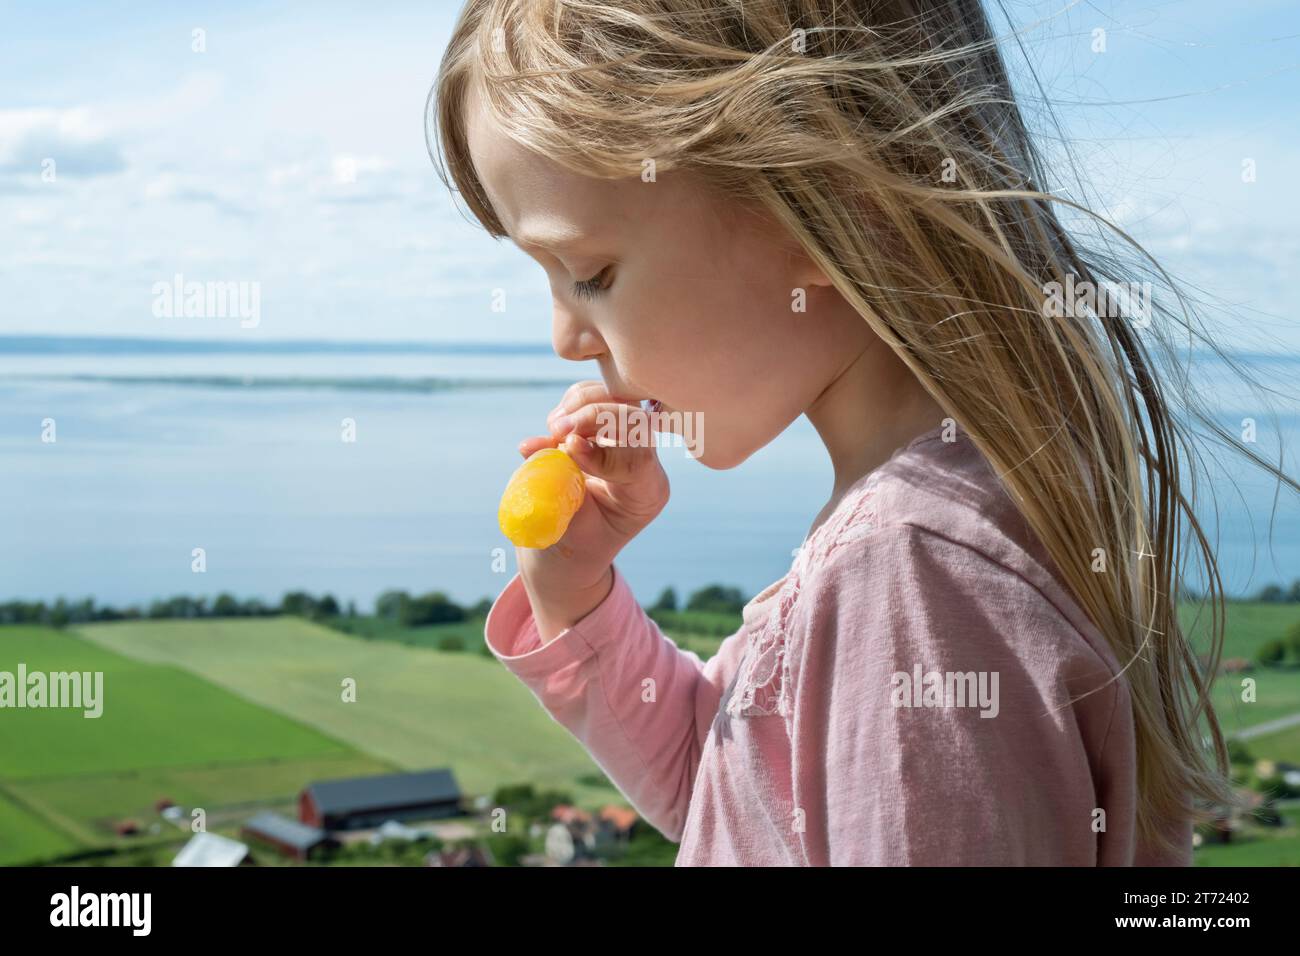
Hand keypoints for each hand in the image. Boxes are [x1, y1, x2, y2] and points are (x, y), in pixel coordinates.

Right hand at [513, 380, 670, 635]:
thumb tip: (541, 447)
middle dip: (594, 416)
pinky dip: (571, 402)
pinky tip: (553, 426)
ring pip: (617, 398)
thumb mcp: (563, 528)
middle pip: (635, 419)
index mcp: (647, 495)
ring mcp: (629, 439)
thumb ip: (558, 491)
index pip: (638, 460)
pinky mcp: (608, 424)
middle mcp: (646, 463)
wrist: (569, 545)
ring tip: (553, 428)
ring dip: (580, 404)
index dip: (601, 452)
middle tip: (557, 430)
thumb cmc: (566, 543)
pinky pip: (597, 395)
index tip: (567, 448)